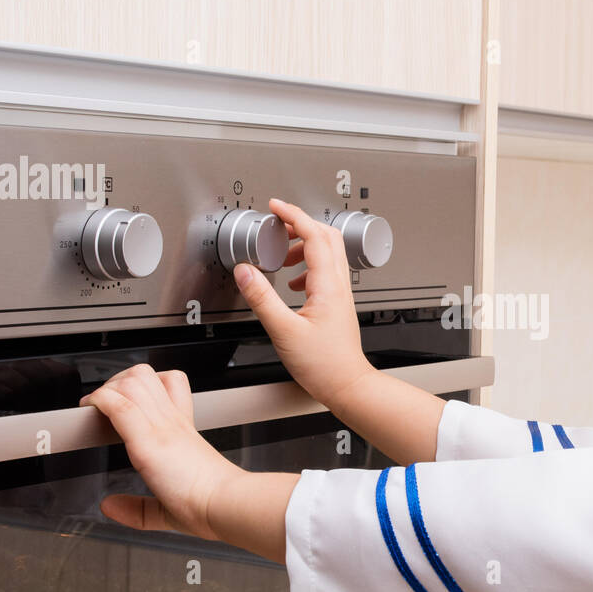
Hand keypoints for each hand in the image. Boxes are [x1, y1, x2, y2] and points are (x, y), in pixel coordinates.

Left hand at [79, 364, 241, 540]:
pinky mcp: (149, 441)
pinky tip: (92, 410)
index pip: (169, 384)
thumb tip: (109, 506)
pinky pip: (119, 405)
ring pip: (131, 382)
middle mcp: (172, 423)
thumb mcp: (168, 508)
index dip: (147, 383)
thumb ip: (137, 508)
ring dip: (107, 389)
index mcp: (182, 431)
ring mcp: (161, 428)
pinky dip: (100, 401)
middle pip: (145, 374)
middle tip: (105, 401)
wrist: (226, 504)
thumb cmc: (209, 505)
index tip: (128, 400)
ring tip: (96, 407)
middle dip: (118, 380)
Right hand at [232, 198, 375, 408]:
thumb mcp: (283, 331)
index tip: (276, 206)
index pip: (314, 235)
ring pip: (328, 254)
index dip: (293, 215)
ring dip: (303, 246)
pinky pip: (326, 272)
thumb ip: (262, 298)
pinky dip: (307, 266)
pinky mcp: (338, 305)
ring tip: (280, 255)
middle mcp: (339, 285)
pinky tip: (292, 284)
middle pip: (326, 237)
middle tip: (277, 224)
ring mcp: (341, 294)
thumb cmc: (324, 365)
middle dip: (300, 224)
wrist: (347, 385)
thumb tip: (245, 271)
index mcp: (327, 285)